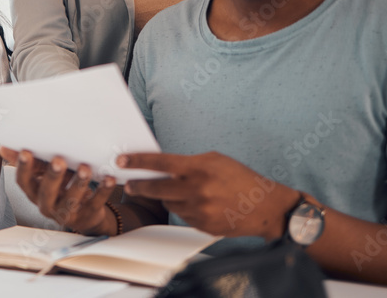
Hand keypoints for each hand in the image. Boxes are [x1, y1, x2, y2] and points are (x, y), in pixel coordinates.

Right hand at [0, 146, 116, 234]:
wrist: (84, 213)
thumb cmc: (61, 188)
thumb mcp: (43, 175)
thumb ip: (30, 162)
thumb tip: (3, 147)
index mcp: (34, 193)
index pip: (24, 182)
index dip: (23, 168)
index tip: (26, 151)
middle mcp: (47, 205)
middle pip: (47, 192)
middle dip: (52, 176)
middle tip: (58, 160)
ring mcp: (68, 213)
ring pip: (71, 201)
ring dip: (78, 184)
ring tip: (85, 168)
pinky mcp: (88, 215)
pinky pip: (95, 203)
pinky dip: (103, 191)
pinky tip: (109, 178)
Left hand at [119, 151, 298, 238]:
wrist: (265, 207)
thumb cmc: (241, 179)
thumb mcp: (215, 161)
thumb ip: (188, 163)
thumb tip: (163, 165)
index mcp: (199, 168)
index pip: (160, 162)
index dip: (138, 161)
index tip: (121, 161)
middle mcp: (196, 189)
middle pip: (155, 187)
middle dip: (138, 186)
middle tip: (128, 185)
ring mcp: (199, 209)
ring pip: (168, 203)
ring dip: (168, 197)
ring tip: (183, 192)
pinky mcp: (202, 225)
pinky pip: (182, 215)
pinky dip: (184, 208)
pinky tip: (199, 204)